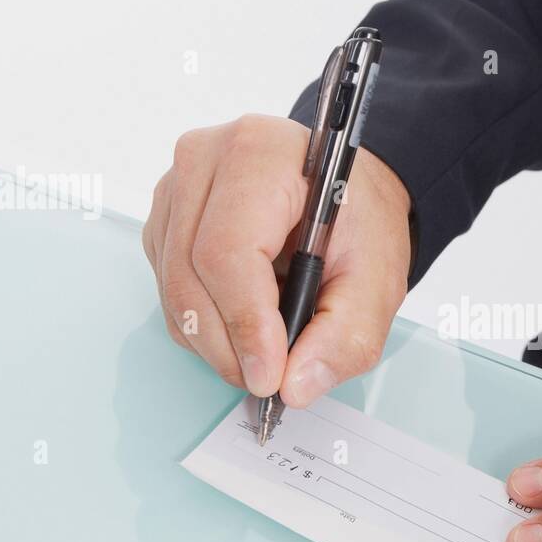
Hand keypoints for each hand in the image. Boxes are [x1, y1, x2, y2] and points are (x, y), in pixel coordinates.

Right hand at [143, 115, 410, 403]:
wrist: (343, 193)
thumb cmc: (358, 222)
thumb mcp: (376, 281)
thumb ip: (345, 337)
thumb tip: (294, 386)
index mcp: (261, 154)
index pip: (228, 250)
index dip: (244, 323)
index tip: (269, 376)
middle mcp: (205, 161)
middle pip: (189, 274)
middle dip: (228, 345)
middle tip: (269, 379)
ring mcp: (175, 190)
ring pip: (173, 290)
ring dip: (215, 340)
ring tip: (265, 348)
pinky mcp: (164, 221)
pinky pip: (168, 291)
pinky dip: (203, 324)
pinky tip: (245, 319)